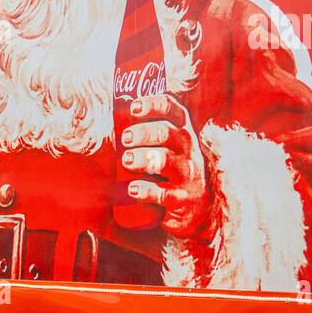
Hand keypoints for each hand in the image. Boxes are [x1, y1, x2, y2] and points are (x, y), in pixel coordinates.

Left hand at [120, 93, 211, 238]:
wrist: (198, 209)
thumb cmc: (174, 171)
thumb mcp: (170, 148)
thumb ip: (150, 133)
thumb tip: (113, 120)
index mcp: (183, 134)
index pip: (174, 110)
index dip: (154, 104)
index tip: (134, 107)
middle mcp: (189, 151)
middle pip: (166, 132)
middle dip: (142, 133)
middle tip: (125, 139)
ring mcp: (187, 175)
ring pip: (163, 160)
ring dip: (141, 158)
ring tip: (127, 161)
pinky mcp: (181, 199)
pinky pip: (162, 193)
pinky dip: (144, 190)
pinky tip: (132, 189)